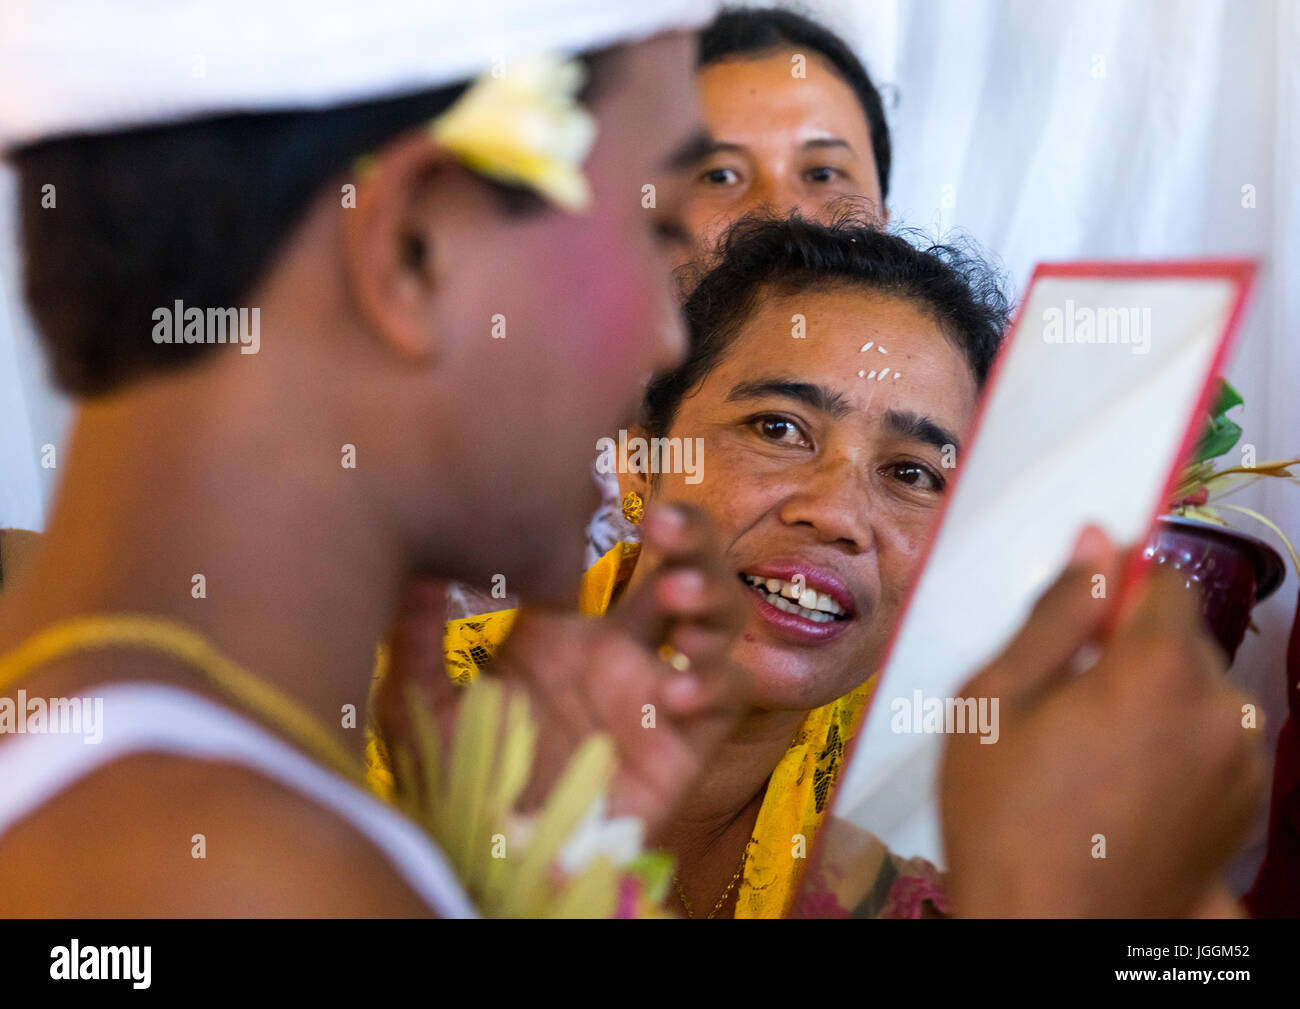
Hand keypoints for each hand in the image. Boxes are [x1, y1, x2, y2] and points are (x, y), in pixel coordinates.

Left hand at [377, 503, 749, 835]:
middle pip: (686, 568)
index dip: (624, 517)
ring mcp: (659, 691)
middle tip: (665, 527)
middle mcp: (623, 649)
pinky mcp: (686, 742)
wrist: (495, 860)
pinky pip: (727, 697)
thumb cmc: (459, 781)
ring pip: (721, 621)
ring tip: (676, 599)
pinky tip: (676, 691)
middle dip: (693, 537)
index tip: (610, 491)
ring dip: (712, 597)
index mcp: (566, 629)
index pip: (614, 552)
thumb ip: (416, 641)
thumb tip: (414, 567)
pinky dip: (715, 683)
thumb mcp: (421, 709)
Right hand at [941, 526, 1266, 916]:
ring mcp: (1242, 767)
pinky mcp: (1243, 810)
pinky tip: (1118, 786)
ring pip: (1198, 692)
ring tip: (1087, 754)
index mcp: (1161, 670)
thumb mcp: (997, 697)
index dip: (1115, 585)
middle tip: (1061, 702)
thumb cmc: (1005, 816)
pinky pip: (1212, 744)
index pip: (1162, 578)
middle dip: (1129, 650)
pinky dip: (1175, 746)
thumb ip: (1056, 613)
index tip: (1074, 617)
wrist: (1048, 929)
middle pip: (1181, 638)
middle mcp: (1224, 710)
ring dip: (1154, 700)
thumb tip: (1094, 542)